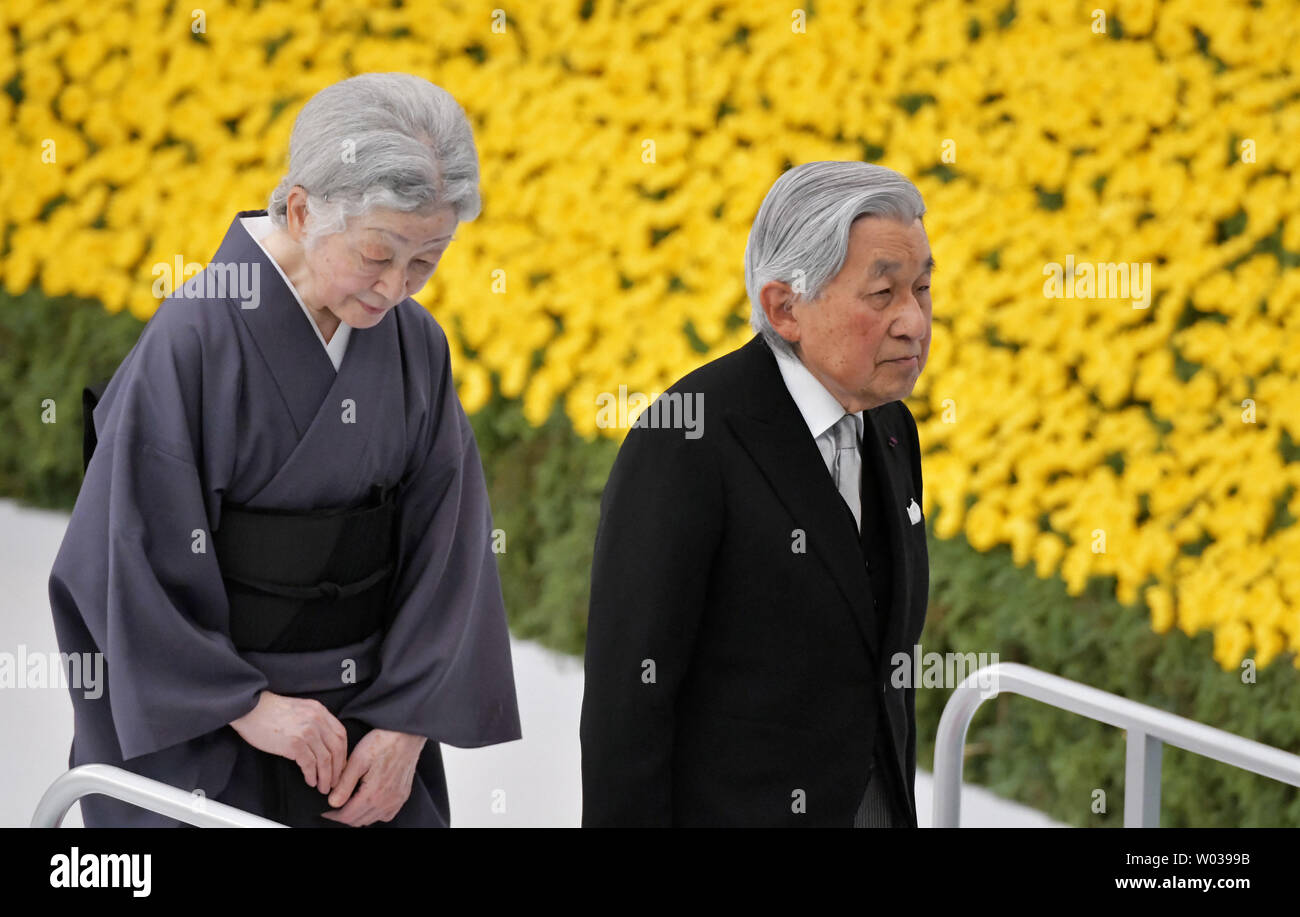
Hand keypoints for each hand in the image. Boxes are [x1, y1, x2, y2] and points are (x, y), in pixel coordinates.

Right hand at [229, 691, 348, 795]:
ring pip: (325, 759)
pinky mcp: (294, 744)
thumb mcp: (299, 709)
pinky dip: (312, 775)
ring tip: (323, 786)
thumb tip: (323, 744)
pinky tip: (310, 781)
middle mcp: (316, 720)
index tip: (340, 765)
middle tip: (335, 781)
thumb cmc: (270, 711)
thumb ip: (313, 721)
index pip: (341, 734)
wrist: (249, 709)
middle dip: (337, 769)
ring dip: (326, 776)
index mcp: (319, 710)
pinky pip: (309, 764)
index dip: (343, 753)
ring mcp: (306, 731)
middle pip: (337, 748)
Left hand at [321, 728, 426, 826]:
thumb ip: (344, 784)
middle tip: (334, 802)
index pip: (346, 816)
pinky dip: (374, 813)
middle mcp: (387, 802)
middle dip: (343, 815)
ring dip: (358, 814)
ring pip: (371, 819)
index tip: (324, 808)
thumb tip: (332, 803)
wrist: (407, 733)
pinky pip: (385, 815)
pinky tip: (368, 801)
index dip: (332, 815)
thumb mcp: (358, 759)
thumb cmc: (382, 742)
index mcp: (373, 794)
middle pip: (357, 820)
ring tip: (349, 801)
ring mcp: (396, 800)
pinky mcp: (403, 796)